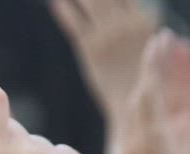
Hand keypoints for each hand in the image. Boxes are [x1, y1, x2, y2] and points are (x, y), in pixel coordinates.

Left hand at [51, 0, 156, 121]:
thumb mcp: (144, 41)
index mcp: (142, 19)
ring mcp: (106, 34)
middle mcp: (124, 23)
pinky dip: (63, 10)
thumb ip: (135, 21)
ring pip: (89, 2)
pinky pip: (73, 23)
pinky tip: (53, 2)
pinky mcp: (89, 48)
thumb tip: (131, 9)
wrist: (131, 100)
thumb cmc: (137, 71)